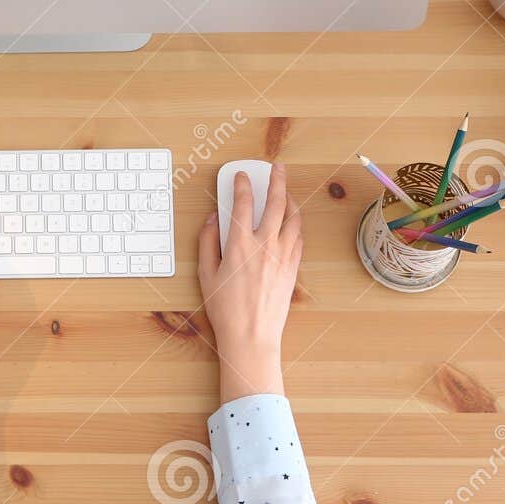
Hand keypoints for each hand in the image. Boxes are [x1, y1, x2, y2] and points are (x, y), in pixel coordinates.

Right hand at [197, 163, 302, 402]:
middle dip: (276, 180)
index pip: (243, 203)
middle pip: (276, 203)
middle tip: (276, 167)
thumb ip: (207, 241)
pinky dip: (296, 223)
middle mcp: (265, 245)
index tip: (241, 175)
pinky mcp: (293, 268)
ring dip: (290, 199)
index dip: (242, 184)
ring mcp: (283, 256)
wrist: (251, 336)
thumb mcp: (205, 273)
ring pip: (293, 218)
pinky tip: (292, 220)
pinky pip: (299, 238)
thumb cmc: (225, 308)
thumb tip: (213, 219)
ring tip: (287, 191)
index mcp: (239, 244)